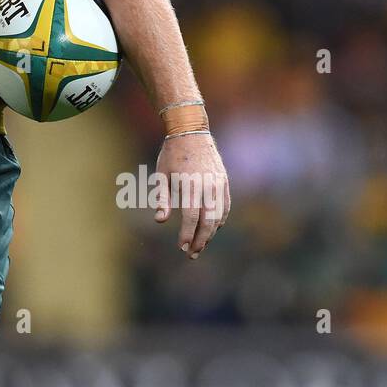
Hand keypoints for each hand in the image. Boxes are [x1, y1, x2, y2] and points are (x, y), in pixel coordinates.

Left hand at [153, 132, 229, 258]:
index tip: (181, 247)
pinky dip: (220, 220)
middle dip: (200, 240)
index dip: (187, 234)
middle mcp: (207, 185)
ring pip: (219, 216)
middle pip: (207, 221)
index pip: (190, 216)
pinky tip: (212, 229)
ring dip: (210, 234)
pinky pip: (225, 206)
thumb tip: (160, 220)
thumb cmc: (172, 154)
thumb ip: (162, 199)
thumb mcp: (161, 174)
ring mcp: (219, 183)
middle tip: (192, 254)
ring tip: (201, 246)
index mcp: (190, 184)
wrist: (191, 131)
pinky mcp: (224, 182)